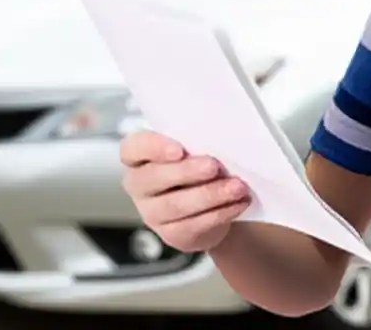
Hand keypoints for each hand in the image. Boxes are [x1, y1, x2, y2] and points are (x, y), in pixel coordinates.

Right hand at [119, 130, 251, 252]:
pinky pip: (193, 225)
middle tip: (214, 166)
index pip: (132, 148)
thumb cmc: (200, 164)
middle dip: (187, 171)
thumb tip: (222, 135)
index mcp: (140, 156)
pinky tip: (238, 203)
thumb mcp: (197, 147)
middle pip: (153, 178)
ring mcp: (152, 213)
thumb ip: (199, 140)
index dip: (153, 148)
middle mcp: (139, 185)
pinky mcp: (172, 234)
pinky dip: (220, 213)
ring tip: (236, 187)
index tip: (179, 150)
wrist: (215, 202)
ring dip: (209, 194)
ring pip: (176, 205)